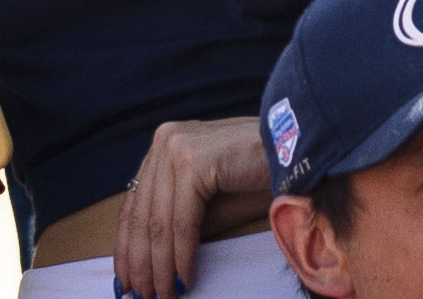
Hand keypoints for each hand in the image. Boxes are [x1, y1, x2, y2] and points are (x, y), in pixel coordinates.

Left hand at [115, 119, 271, 298]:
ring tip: (165, 294)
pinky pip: (181, 221)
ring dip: (161, 267)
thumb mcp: (206, 200)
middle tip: (143, 296)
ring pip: (159, 222)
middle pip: (142, 215)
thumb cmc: (256, 176)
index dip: (127, 247)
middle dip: (142, 263)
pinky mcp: (194, 160)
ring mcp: (177, 146)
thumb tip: (147, 263)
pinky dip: (181, 255)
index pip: (134, 204)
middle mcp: (165, 139)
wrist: (296, 152)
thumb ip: (175, 221)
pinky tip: (185, 278)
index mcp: (164, 143)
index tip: (125, 281)